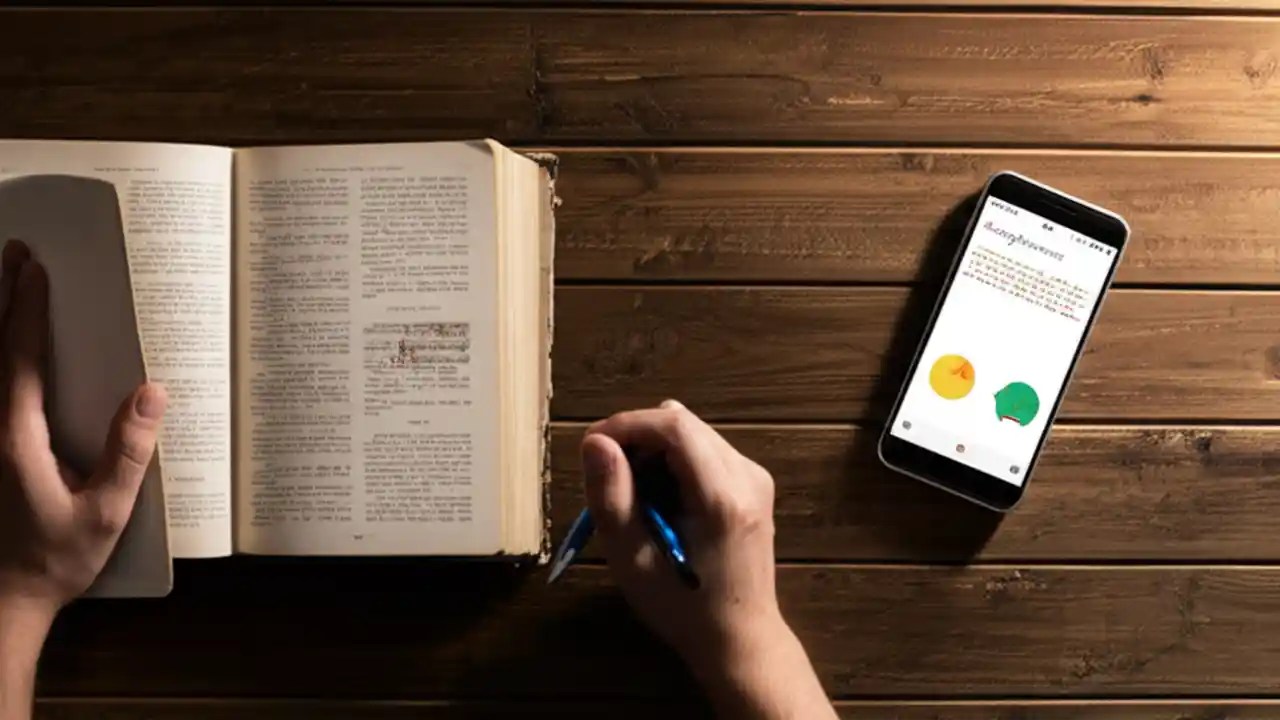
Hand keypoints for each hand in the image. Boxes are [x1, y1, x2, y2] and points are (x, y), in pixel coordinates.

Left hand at [0, 240, 166, 615]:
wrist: (3, 601)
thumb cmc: (54, 560)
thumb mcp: (104, 511)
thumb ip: (128, 452)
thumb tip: (151, 393)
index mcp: (14, 436)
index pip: (17, 358)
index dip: (25, 309)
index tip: (35, 269)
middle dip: (4, 299)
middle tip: (18, 255)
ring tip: (9, 286)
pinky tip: (8, 353)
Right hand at [582, 399, 783, 668]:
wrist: (739, 639)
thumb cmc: (683, 607)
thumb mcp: (633, 560)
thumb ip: (612, 497)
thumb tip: (595, 441)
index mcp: (722, 495)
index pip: (674, 425)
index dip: (627, 424)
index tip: (591, 448)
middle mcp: (748, 475)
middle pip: (684, 423)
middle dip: (638, 439)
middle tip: (609, 479)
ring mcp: (755, 477)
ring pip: (693, 433)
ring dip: (655, 451)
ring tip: (637, 497)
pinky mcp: (754, 484)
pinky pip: (706, 450)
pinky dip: (675, 462)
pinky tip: (664, 502)